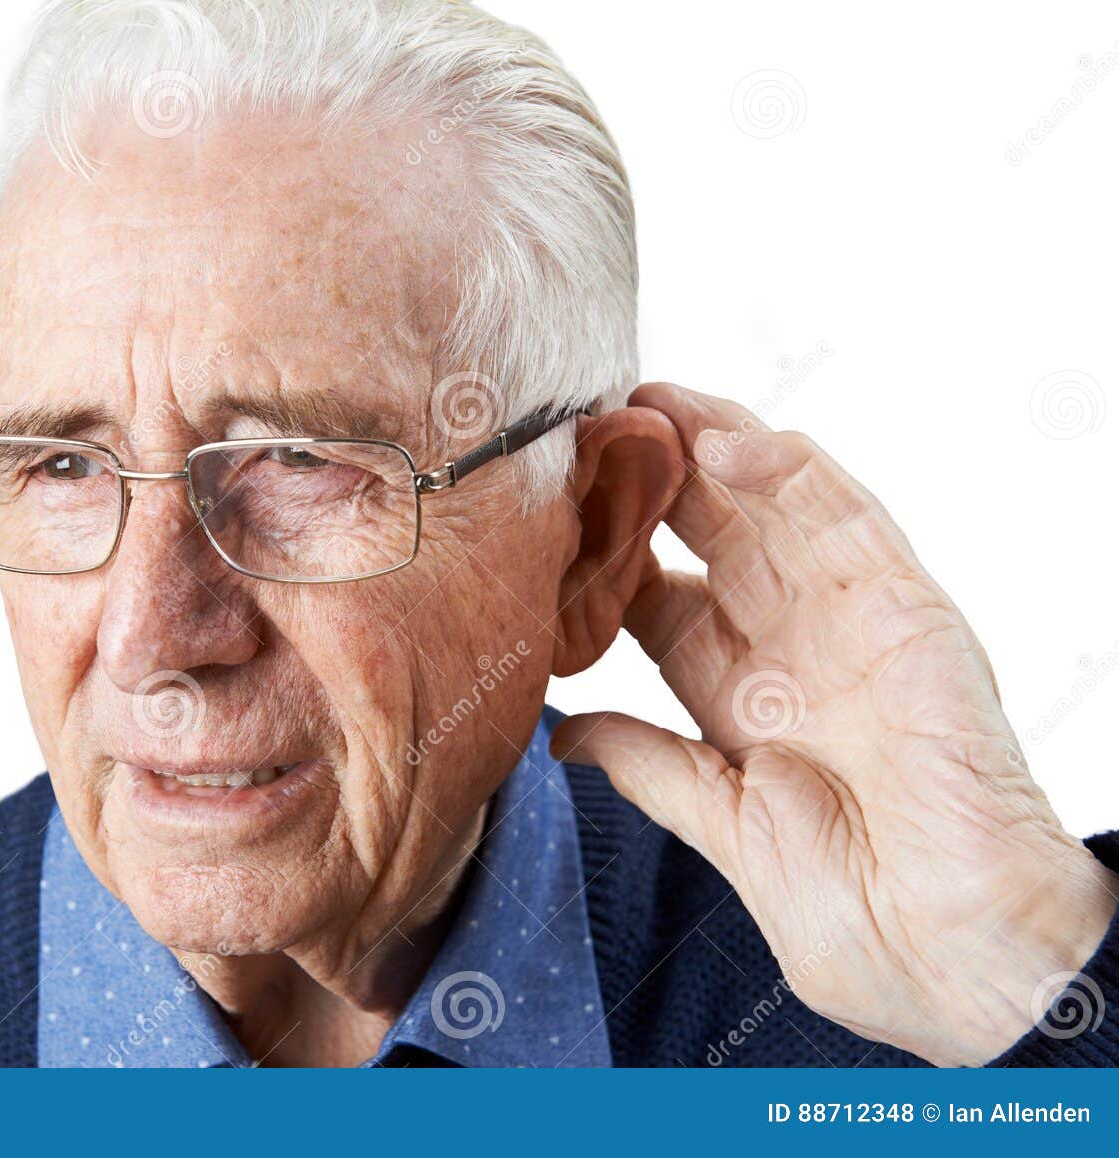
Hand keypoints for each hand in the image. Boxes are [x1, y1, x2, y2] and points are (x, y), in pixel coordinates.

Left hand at [552, 382, 1118, 1064]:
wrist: (956, 949)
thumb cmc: (850, 914)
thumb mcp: (723, 826)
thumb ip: (648, 763)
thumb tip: (562, 735)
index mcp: (737, 700)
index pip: (655, 602)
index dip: (604, 555)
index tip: (541, 514)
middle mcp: (788, 647)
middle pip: (705, 536)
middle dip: (648, 480)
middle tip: (585, 426)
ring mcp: (847, 621)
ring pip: (770, 506)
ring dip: (710, 444)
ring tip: (644, 398)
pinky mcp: (907, 608)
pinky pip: (847, 520)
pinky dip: (791, 472)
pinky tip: (728, 441)